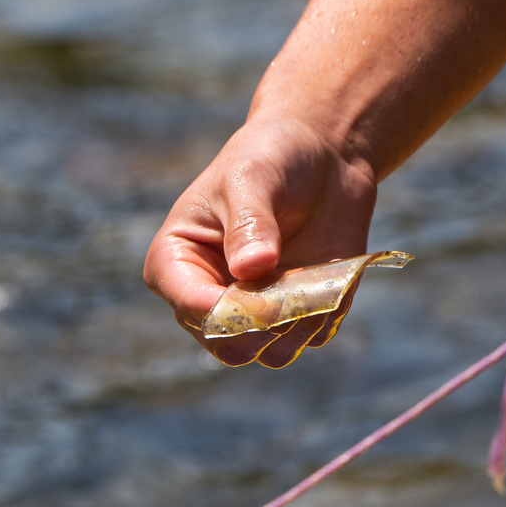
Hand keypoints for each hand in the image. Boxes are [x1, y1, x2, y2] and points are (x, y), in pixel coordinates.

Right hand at [143, 115, 376, 367]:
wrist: (320, 154)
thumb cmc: (269, 156)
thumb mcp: (252, 177)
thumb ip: (249, 223)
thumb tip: (252, 268)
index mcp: (176, 264)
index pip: (191, 309)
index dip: (227, 308)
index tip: (262, 278)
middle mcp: (209, 299)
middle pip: (228, 346)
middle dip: (267, 323)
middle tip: (297, 282)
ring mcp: (253, 313)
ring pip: (271, 352)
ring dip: (301, 320)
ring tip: (316, 273)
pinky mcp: (294, 317)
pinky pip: (311, 338)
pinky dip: (327, 312)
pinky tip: (330, 274)